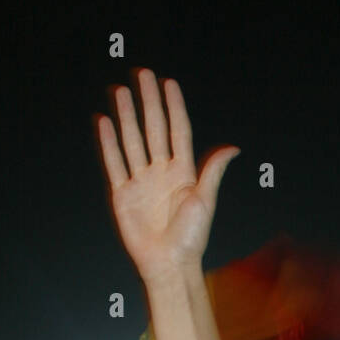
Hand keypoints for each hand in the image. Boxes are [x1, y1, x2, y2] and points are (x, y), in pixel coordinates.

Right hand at [97, 70, 238, 284]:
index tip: (168, 83)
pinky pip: (114, 163)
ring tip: (120, 91)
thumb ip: (213, 171)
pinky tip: (105, 121)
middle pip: (154, 129)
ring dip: (126, 116)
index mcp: (183, 172)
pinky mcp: (123, 194)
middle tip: (142, 74)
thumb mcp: (205, 201)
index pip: (177, 131)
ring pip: (132, 140)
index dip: (173, 107)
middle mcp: (161, 172)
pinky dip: (109, 143)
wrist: (169, 265)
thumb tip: (234, 148)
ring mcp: (141, 182)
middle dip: (148, 102)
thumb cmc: (190, 237)